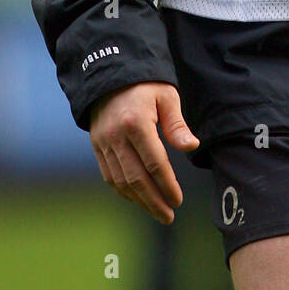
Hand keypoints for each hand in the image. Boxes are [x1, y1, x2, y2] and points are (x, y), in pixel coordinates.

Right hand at [89, 81, 199, 223]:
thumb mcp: (167, 96)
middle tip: (168, 215)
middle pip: (136, 178)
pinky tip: (138, 198)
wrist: (111, 73)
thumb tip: (191, 146)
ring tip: (156, 212)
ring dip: (138, 201)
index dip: (167, 185)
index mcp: (136, 122)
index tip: (178, 200)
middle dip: (153, 201)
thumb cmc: (146, 84)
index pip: (154, 163)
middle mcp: (116, 136)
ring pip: (120, 181)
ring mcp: (103, 142)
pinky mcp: (97, 145)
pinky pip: (109, 175)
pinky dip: (123, 190)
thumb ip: (177, 124)